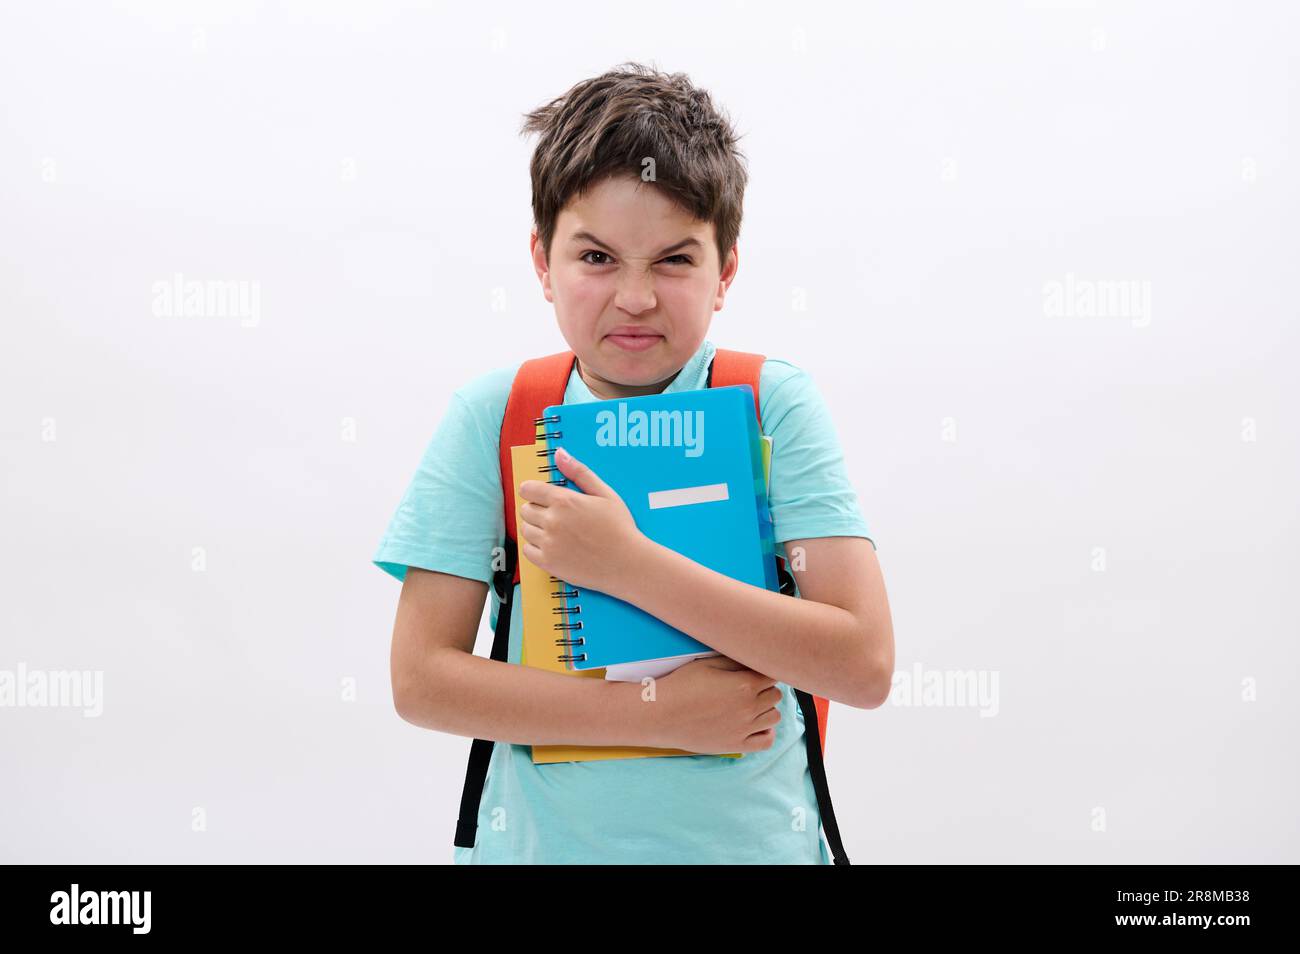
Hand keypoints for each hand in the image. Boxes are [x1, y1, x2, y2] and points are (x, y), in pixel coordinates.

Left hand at [518, 447, 645, 594]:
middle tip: (556, 515)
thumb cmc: (620, 528)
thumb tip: (560, 453)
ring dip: (536, 528)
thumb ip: (579, 472)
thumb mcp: (605, 493)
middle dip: (537, 508)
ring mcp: (549, 544)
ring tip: (556, 531)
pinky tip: (553, 546)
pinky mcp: (548, 563)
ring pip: (525, 529)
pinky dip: (536, 547)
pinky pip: (527, 551)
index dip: (533, 490)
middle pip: (525, 509)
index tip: (540, 495)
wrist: (627, 563)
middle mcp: (552, 521)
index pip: (528, 489)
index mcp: (564, 501)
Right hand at [645, 656, 782, 754]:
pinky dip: (766, 732)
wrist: (661, 714)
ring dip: (766, 709)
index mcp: (744, 684)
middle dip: (766, 689)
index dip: (763, 671)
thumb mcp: (708, 664)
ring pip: (775, 717)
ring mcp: (744, 728)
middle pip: (775, 695)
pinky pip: (766, 741)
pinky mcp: (736, 745)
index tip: (753, 672)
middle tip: (749, 687)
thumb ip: (735, 661)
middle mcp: (749, 707)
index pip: (772, 675)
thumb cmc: (681, 685)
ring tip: (750, 705)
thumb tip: (753, 659)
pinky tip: (754, 724)